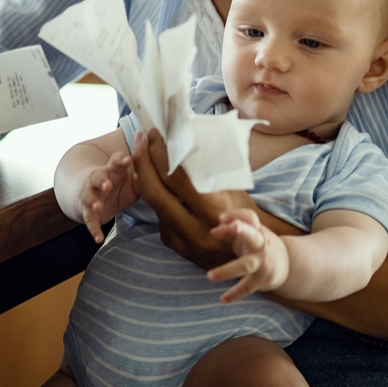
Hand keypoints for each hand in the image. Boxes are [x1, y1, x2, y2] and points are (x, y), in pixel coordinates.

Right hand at [78, 150, 139, 242]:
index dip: (120, 160)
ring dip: (92, 201)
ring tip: (97, 207)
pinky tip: (99, 238)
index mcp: (113, 169)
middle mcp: (99, 180)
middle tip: (107, 185)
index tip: (127, 160)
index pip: (115, 161)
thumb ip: (144, 180)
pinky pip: (88, 219)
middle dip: (101, 180)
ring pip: (87, 195)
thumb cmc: (119, 185)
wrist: (96, 195)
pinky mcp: (88, 211)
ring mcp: (91, 194)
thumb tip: (162, 178)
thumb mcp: (133, 182)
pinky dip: (93, 229)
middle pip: (96, 176)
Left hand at [129, 128, 260, 269]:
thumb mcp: (233, 189)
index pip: (177, 179)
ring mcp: (180, 240)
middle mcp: (194, 230)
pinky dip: (154, 191)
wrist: (247, 252)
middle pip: (155, 192)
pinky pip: (158, 213)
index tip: (155, 134)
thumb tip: (183, 140)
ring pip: (152, 202)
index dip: (161, 154)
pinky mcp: (172, 243)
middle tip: (140, 138)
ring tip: (142, 151)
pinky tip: (152, 174)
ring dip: (143, 174)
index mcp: (213, 212)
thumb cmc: (242, 212)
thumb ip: (208, 172)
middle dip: (143, 161)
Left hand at [206, 209, 288, 301]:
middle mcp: (261, 245)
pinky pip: (247, 287)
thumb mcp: (249, 233)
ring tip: (209, 276)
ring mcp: (262, 263)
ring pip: (245, 266)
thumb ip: (230, 229)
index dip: (236, 215)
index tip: (221, 218)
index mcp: (258, 230)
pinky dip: (235, 294)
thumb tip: (214, 229)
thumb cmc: (259, 244)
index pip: (249, 217)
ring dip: (227, 270)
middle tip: (233, 226)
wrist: (289, 265)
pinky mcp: (261, 280)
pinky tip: (222, 300)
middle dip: (243, 230)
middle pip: (252, 236)